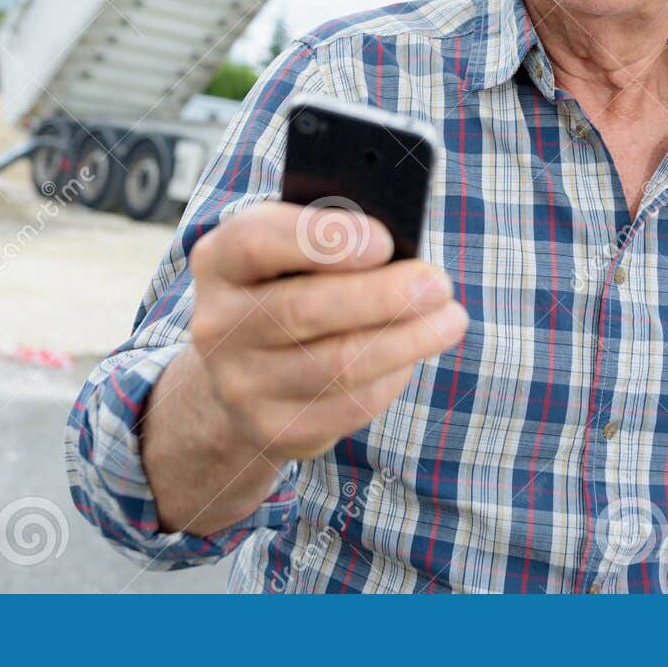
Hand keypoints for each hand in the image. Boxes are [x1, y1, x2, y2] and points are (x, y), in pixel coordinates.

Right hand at [187, 201, 466, 463]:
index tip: (385, 241)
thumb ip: (332, 237)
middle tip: (439, 284)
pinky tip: (413, 354)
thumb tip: (401, 247)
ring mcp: (239, 384)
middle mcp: (217, 325)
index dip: (323, 239)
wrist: (245, 366)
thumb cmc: (289, 283)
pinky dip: (392, 377)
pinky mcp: (273, 429)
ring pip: (337, 365)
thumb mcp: (293, 249)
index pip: (256, 242)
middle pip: (306, 310)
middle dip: (383, 296)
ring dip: (407, 341)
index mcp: (219, 261)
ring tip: (450, 319)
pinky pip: (349, 406)